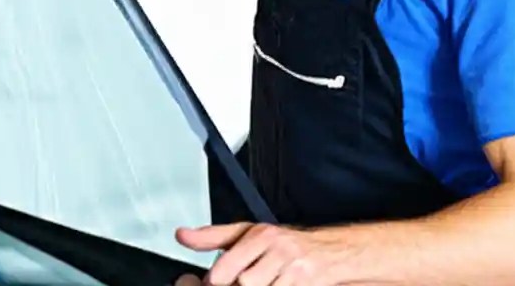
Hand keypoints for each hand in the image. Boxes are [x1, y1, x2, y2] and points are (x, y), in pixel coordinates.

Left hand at [174, 222, 344, 285]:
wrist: (334, 252)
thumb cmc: (287, 245)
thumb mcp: (248, 234)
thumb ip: (212, 237)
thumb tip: (181, 235)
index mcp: (261, 236)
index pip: (225, 268)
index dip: (216, 280)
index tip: (214, 281)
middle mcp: (279, 250)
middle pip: (244, 283)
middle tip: (239, 281)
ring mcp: (295, 271)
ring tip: (260, 281)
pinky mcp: (306, 285)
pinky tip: (272, 284)